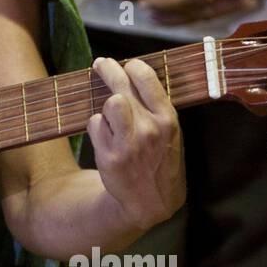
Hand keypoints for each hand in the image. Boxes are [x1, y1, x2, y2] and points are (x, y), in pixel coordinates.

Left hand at [87, 56, 184, 232]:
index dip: (133, 67)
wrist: (152, 202)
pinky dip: (97, 126)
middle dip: (109, 70)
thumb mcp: (172, 135)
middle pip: (121, 87)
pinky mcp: (109, 155)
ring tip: (111, 113)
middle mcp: (150, 129)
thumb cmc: (161, 162)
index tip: (127, 64)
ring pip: (108, 104)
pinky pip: (94, 124)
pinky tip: (106, 136)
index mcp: (168, 120)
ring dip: (106, 106)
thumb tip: (135, 75)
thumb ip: (157, 109)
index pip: (147, 79)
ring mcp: (128, 143)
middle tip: (101, 64)